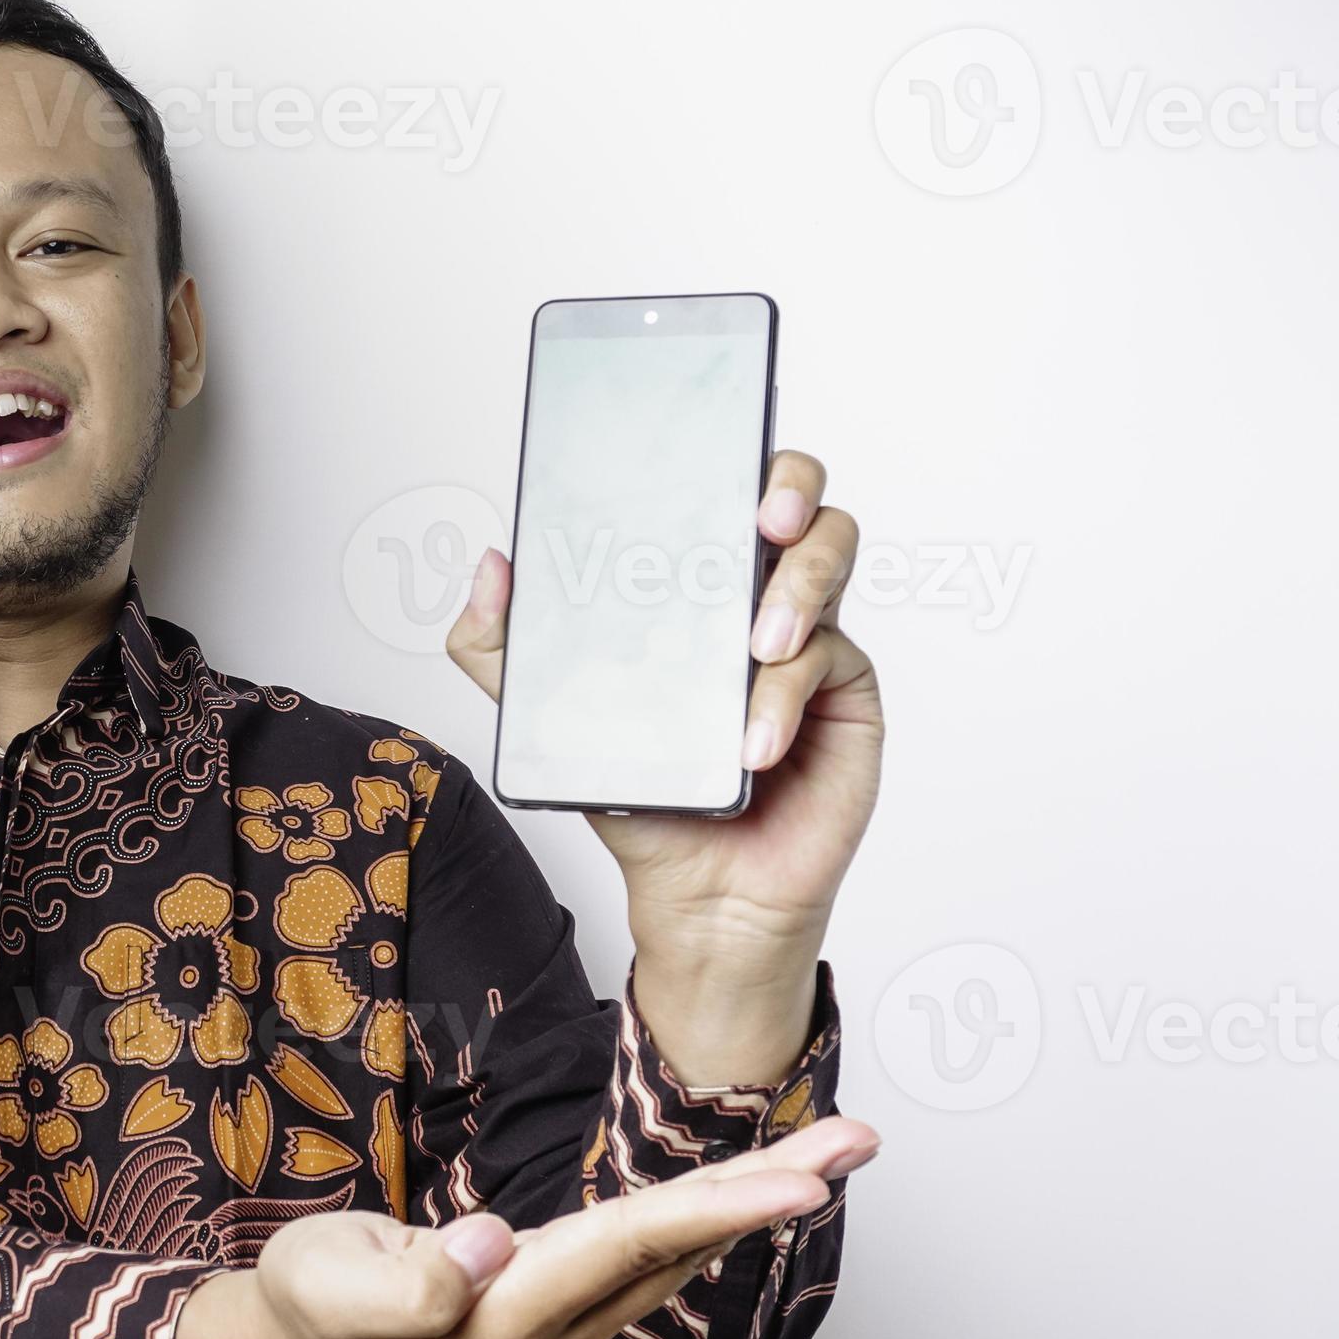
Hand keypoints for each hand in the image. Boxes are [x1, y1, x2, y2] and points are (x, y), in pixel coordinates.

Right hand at [175, 1115, 877, 1338]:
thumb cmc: (310, 1311)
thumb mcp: (331, 1287)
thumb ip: (410, 1281)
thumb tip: (486, 1247)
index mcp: (508, 1314)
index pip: (634, 1247)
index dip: (720, 1209)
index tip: (800, 1181)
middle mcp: (557, 1328)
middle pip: (683, 1251)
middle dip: (772, 1194)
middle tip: (855, 1141)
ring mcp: (563, 1324)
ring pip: (679, 1255)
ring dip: (754, 1203)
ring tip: (828, 1151)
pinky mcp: (555, 1306)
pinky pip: (654, 1258)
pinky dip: (710, 1218)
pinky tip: (740, 1194)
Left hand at [447, 449, 885, 1079]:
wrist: (698, 891)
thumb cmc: (642, 797)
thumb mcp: (554, 718)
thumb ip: (503, 648)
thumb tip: (492, 564)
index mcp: (693, 584)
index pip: (722, 490)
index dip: (730, 453)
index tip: (712, 447)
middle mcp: (759, 595)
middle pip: (802, 500)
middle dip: (792, 485)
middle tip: (764, 516)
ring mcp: (811, 639)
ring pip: (833, 559)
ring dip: (798, 588)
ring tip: (755, 646)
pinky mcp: (846, 694)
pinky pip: (829, 660)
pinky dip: (784, 697)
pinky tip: (753, 742)